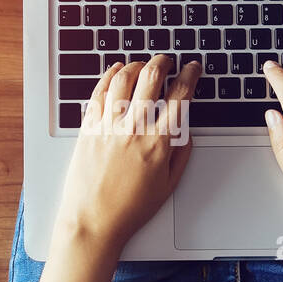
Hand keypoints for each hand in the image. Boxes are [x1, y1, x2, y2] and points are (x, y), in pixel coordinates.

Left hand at [50, 55, 200, 254]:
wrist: (93, 221)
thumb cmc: (130, 209)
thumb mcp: (169, 185)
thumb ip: (181, 153)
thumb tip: (187, 130)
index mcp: (160, 141)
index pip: (181, 95)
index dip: (191, 75)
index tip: (193, 68)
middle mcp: (135, 127)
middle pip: (153, 76)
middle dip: (164, 61)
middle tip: (167, 60)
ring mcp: (109, 124)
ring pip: (124, 77)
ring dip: (137, 64)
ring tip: (142, 64)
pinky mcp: (89, 127)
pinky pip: (99, 91)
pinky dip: (109, 75)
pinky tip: (116, 72)